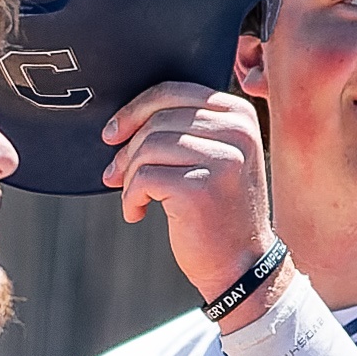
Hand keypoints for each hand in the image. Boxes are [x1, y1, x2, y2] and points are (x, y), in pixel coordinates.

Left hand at [102, 83, 281, 316]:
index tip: (113, 135)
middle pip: (156, 119)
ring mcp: (222, 159)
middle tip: (115, 174)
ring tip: (134, 197)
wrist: (243, 264)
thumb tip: (120, 121)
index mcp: (240, 116)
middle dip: (127, 149)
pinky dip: (131, 197)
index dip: (135, 110)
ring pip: (147, 147)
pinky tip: (139, 212)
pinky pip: (144, 177)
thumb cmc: (220, 210)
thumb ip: (184, 128)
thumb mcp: (215, 157)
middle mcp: (238, 132)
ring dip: (129, 176)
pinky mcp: (201, 188)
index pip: (173, 92)